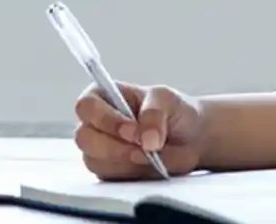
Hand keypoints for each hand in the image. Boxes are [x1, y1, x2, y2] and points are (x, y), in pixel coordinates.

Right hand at [73, 82, 206, 180]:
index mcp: (103, 96)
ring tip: (150, 157)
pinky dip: (129, 174)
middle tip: (143, 149)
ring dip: (124, 162)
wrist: (192, 139)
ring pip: (93, 160)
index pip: (87, 106)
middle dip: (114, 146)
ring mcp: (100, 149)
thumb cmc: (175, 111)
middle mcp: (96, 123)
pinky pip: (108, 178)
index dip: (106, 120)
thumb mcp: (168, 100)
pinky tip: (147, 166)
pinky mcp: (110, 171)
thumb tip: (146, 140)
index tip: (133, 131)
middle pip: (84, 137)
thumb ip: (154, 114)